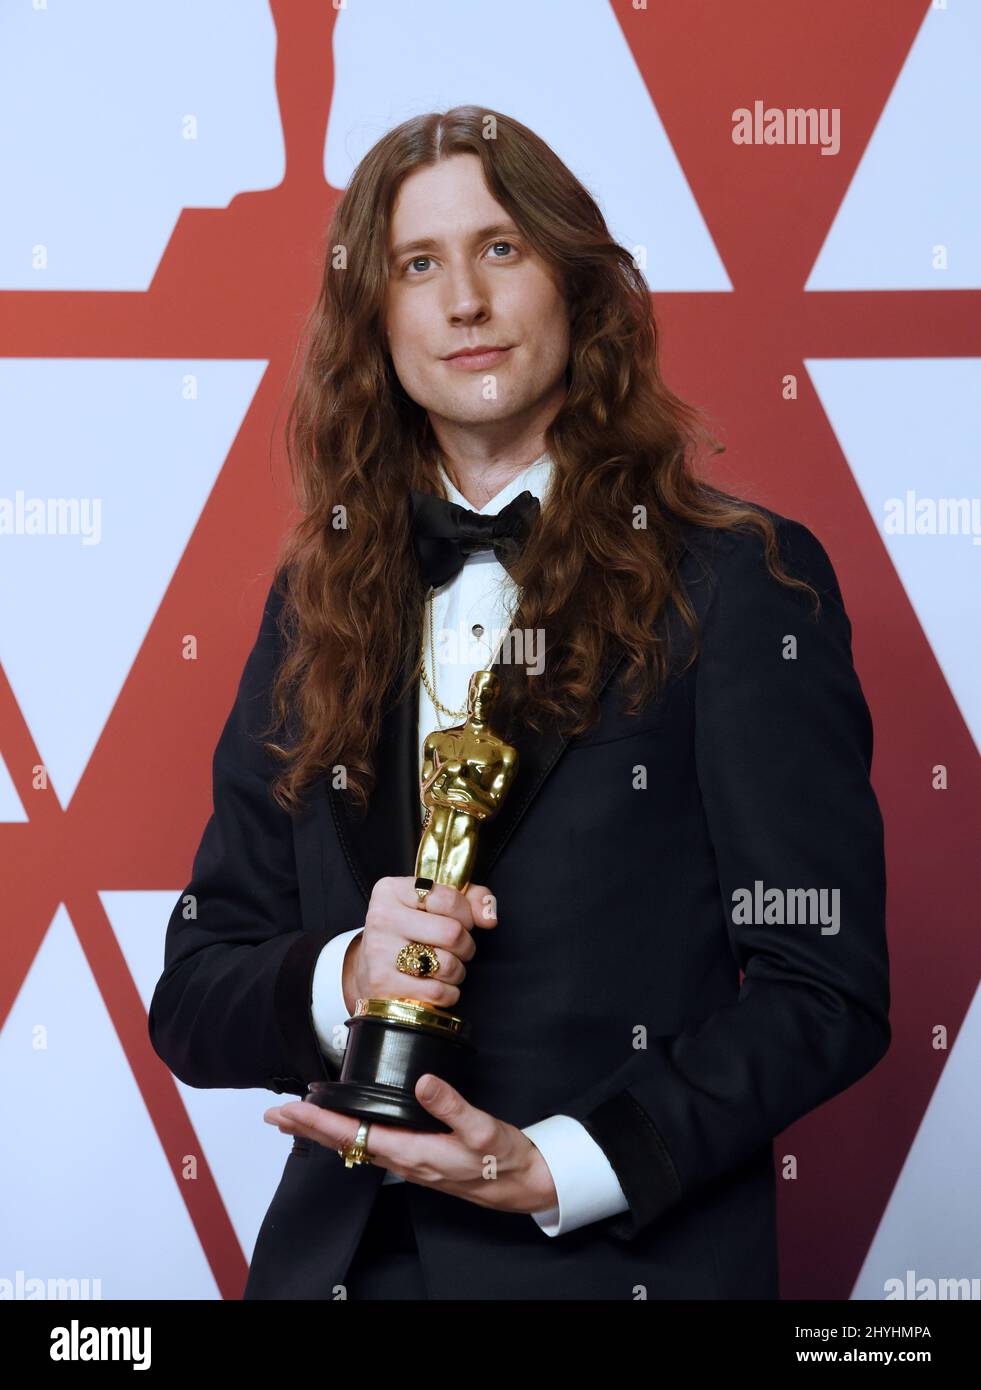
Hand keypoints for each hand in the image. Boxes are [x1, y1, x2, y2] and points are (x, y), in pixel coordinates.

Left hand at [264, 1074, 558, 1215]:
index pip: (356, 1135)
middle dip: (308, 1129)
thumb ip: (451, 1104)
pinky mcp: (416, 1159)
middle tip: (275, 1114)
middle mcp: (404, 1162)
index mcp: (413, 1154)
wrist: (521, 1184)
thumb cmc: (502, 1159)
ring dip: (323, 1131)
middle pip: (345, 1143)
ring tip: (297, 1117)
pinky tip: (342, 1127)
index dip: (320, 1122)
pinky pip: (370, 1146)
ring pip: (355, 1145)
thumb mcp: (482, 1129)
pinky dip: (347, 1133)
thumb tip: (422, 1081)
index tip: (293, 1108)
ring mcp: (408, 1163)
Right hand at [343, 876, 497, 1015]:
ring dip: (457, 971)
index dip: (467, 914)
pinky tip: (437, 986)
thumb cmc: (412, 931)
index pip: (448, 899)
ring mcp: (378, 951)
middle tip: (458, 949)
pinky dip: (448, 993)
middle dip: (466, 945)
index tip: (463, 922)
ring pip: (447, 964)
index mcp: (391, 890)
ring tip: (447, 967)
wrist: (370, 968)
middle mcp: (381, 917)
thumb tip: (489, 918)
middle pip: (452, 933)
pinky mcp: (382, 983)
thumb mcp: (435, 903)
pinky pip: (437, 992)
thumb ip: (471, 898)